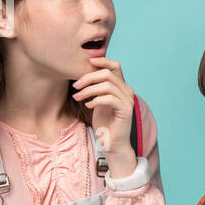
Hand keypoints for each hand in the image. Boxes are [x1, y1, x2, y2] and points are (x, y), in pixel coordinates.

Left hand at [72, 56, 136, 177]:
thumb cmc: (105, 123)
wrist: (113, 144)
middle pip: (107, 73)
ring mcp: (128, 100)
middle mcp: (127, 91)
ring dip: (88, 90)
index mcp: (122, 87)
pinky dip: (96, 100)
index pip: (115, 65)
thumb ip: (97, 88)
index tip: (87, 62)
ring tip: (78, 97)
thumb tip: (84, 74)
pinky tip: (88, 106)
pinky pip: (109, 99)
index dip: (102, 60)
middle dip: (88, 78)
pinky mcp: (126, 110)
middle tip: (75, 86)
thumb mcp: (98, 101)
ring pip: (107, 85)